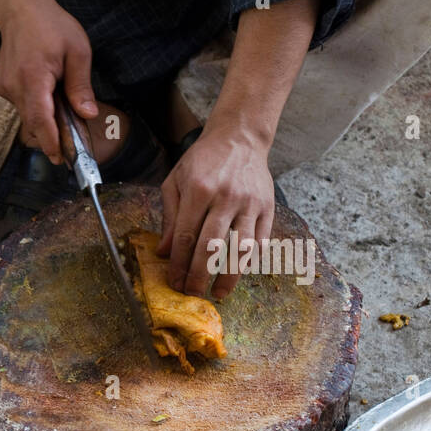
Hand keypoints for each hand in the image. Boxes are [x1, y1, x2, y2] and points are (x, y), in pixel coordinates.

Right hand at [0, 0, 96, 163]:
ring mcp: (5, 88)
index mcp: (34, 77)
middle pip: (33, 123)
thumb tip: (88, 115)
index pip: (40, 118)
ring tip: (62, 116)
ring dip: (44, 120)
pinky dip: (36, 108)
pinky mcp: (3, 87)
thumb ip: (80, 86)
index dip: (50, 141)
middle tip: (68, 148)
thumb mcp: (77, 51)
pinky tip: (48, 97)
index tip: (59, 158)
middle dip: (50, 137)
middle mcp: (14, 86)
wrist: (20, 9)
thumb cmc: (51, 26)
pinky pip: (22, 106)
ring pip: (27, 116)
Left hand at [158, 126, 274, 298]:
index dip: (178, 264)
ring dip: (229, 276)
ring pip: (240, 248)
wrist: (239, 137)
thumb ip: (169, 217)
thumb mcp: (175, 182)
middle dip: (199, 275)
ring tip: (218, 293)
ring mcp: (250, 203)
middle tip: (192, 293)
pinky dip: (250, 262)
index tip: (174, 282)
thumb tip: (163, 252)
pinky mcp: (268, 206)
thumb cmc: (201, 162)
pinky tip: (238, 274)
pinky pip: (261, 241)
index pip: (186, 236)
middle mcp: (226, 197)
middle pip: (211, 246)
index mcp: (199, 190)